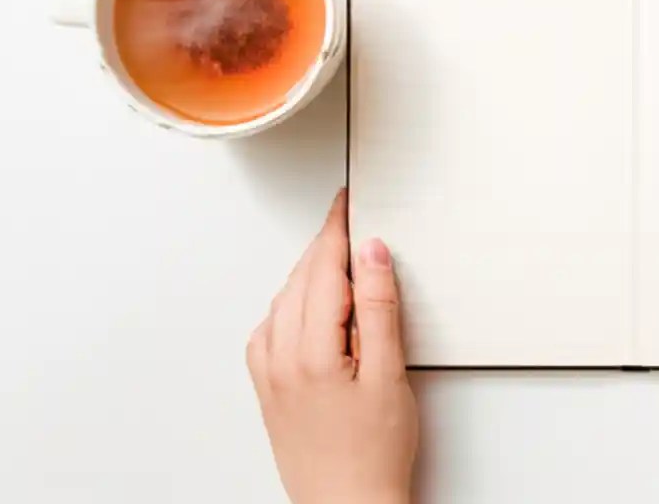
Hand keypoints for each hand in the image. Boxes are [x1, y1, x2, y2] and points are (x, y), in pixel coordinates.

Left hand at [246, 190, 417, 503]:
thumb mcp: (389, 374)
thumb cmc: (373, 454)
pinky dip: (290, 305)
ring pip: (283, 301)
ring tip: (340, 260)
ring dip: (308, 274)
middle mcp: (279, 358)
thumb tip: (372, 255)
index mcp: (309, 350)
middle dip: (325, 247)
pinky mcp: (269, 390)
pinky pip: (271, 329)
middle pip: (300, 279)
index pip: (323, 269)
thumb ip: (378, 307)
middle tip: (350, 223)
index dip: (337, 230)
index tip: (346, 204)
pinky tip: (309, 306)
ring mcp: (269, 375)